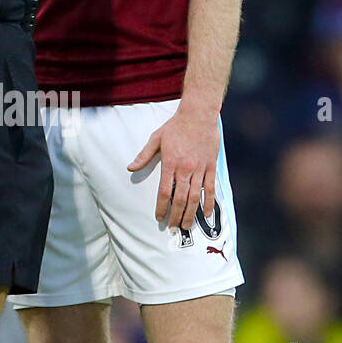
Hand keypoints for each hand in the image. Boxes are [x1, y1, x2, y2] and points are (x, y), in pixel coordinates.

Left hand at [127, 101, 219, 229]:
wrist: (199, 115)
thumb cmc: (176, 126)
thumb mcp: (156, 138)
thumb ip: (144, 155)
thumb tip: (130, 167)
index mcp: (170, 163)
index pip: (165, 191)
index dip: (162, 207)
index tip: (159, 217)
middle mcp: (186, 169)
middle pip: (180, 199)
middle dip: (176, 215)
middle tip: (172, 227)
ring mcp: (200, 168)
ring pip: (195, 197)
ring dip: (191, 214)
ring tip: (186, 226)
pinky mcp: (211, 166)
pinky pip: (211, 188)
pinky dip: (209, 202)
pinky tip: (207, 214)